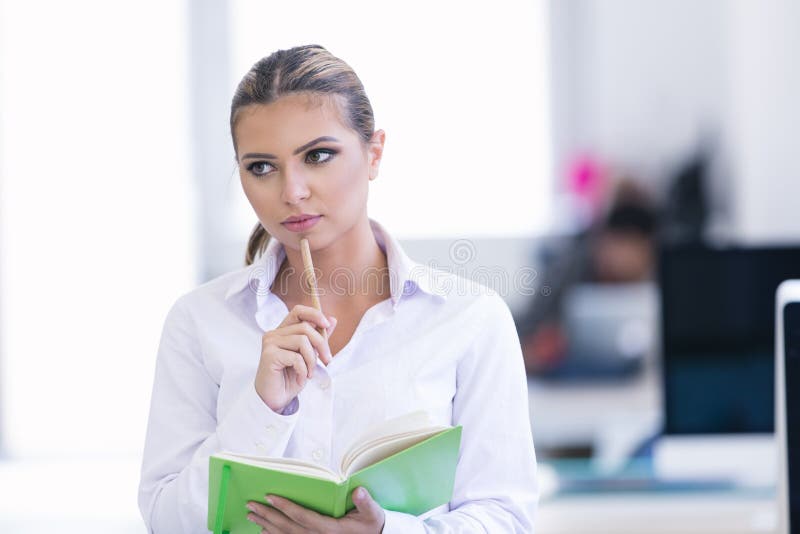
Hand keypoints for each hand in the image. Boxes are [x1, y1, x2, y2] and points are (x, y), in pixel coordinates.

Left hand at [246, 486, 384, 533]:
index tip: (270, 496)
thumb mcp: (372, 513)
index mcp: (330, 530)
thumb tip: (358, 491)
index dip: (285, 507)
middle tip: (251, 505)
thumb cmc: (370, 525)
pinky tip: (263, 531)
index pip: (302, 517)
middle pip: (286, 528)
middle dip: (267, 516)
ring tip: (251, 516)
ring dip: (265, 526)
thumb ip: (365, 503)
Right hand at [255, 304, 337, 412]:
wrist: (275, 399)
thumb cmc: (290, 377)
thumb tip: (332, 320)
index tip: (327, 326)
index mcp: (283, 331)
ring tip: (309, 373)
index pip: (298, 311)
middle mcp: (274, 334)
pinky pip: (296, 357)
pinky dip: (303, 370)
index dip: (315, 314)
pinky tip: (300, 379)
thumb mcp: (309, 356)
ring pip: (303, 341)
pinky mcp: (269, 355)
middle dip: (322, 345)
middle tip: (327, 361)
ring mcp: (270, 343)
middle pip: (305, 328)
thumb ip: (318, 338)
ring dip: (312, 361)